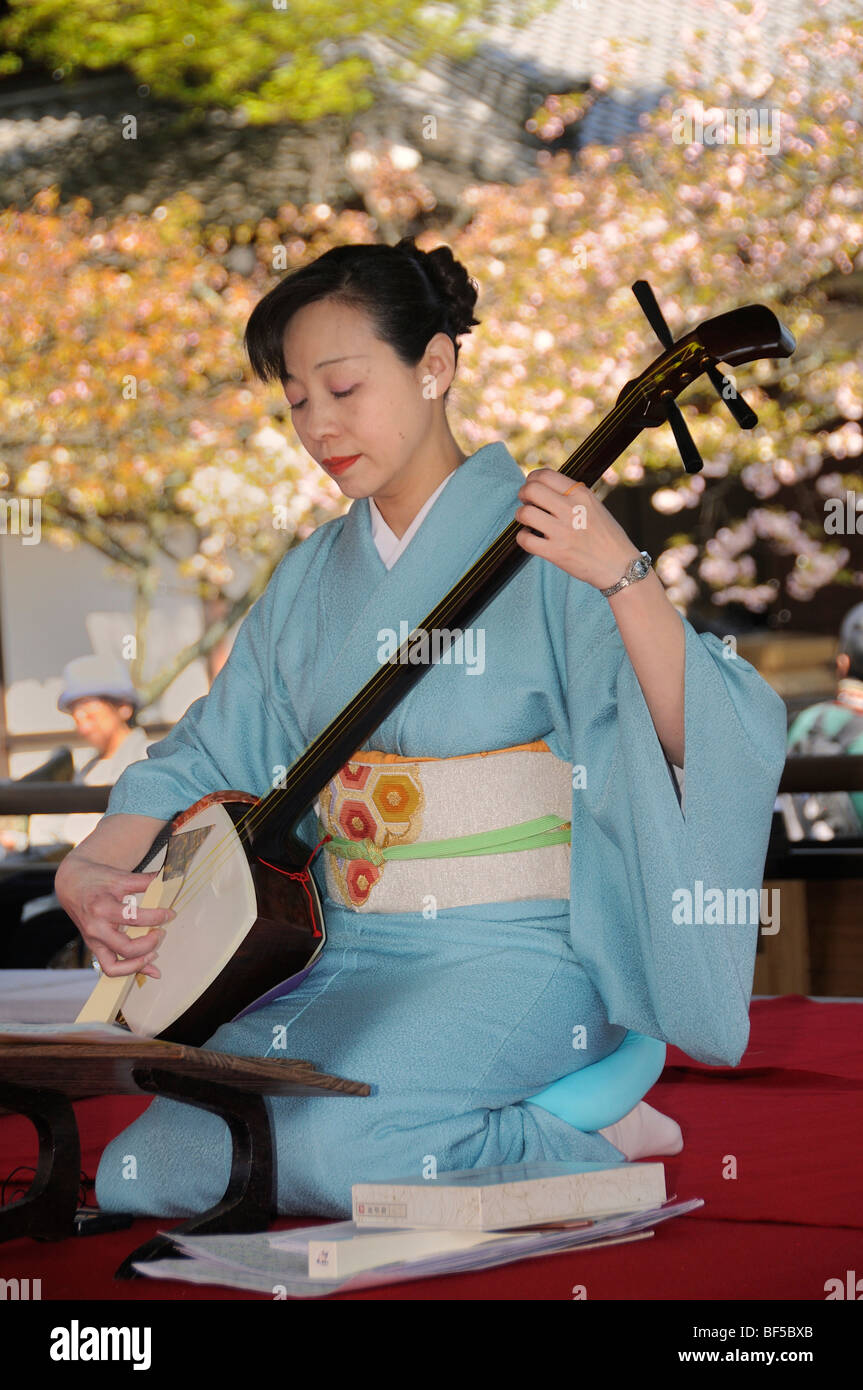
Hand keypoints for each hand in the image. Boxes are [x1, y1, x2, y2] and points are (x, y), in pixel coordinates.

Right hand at [55, 850, 174, 978]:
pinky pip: (111, 967)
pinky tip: (150, 969)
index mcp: (102, 908)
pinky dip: (131, 970)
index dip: (156, 917)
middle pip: (125, 948)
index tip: (170, 914)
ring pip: (114, 967)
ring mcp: (93, 941)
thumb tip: (169, 879)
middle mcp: (96, 928)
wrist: (71, 885)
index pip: (133, 918)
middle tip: (161, 932)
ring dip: (139, 964)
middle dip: (149, 943)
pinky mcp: (95, 948)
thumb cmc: (96, 880)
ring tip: (154, 952)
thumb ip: (145, 881)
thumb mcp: (120, 877)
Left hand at [514, 469, 640, 590]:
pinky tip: (531, 538)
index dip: (532, 479)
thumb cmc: (606, 536)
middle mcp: (571, 509)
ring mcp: (562, 531)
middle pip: (531, 490)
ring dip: (521, 516)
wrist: (619, 566)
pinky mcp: (556, 552)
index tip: (532, 486)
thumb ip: (572, 495)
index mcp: (581, 494)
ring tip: (528, 521)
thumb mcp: (594, 505)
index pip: (545, 475)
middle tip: (527, 502)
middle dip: (523, 495)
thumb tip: (545, 487)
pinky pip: (525, 539)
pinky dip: (523, 538)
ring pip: (524, 513)